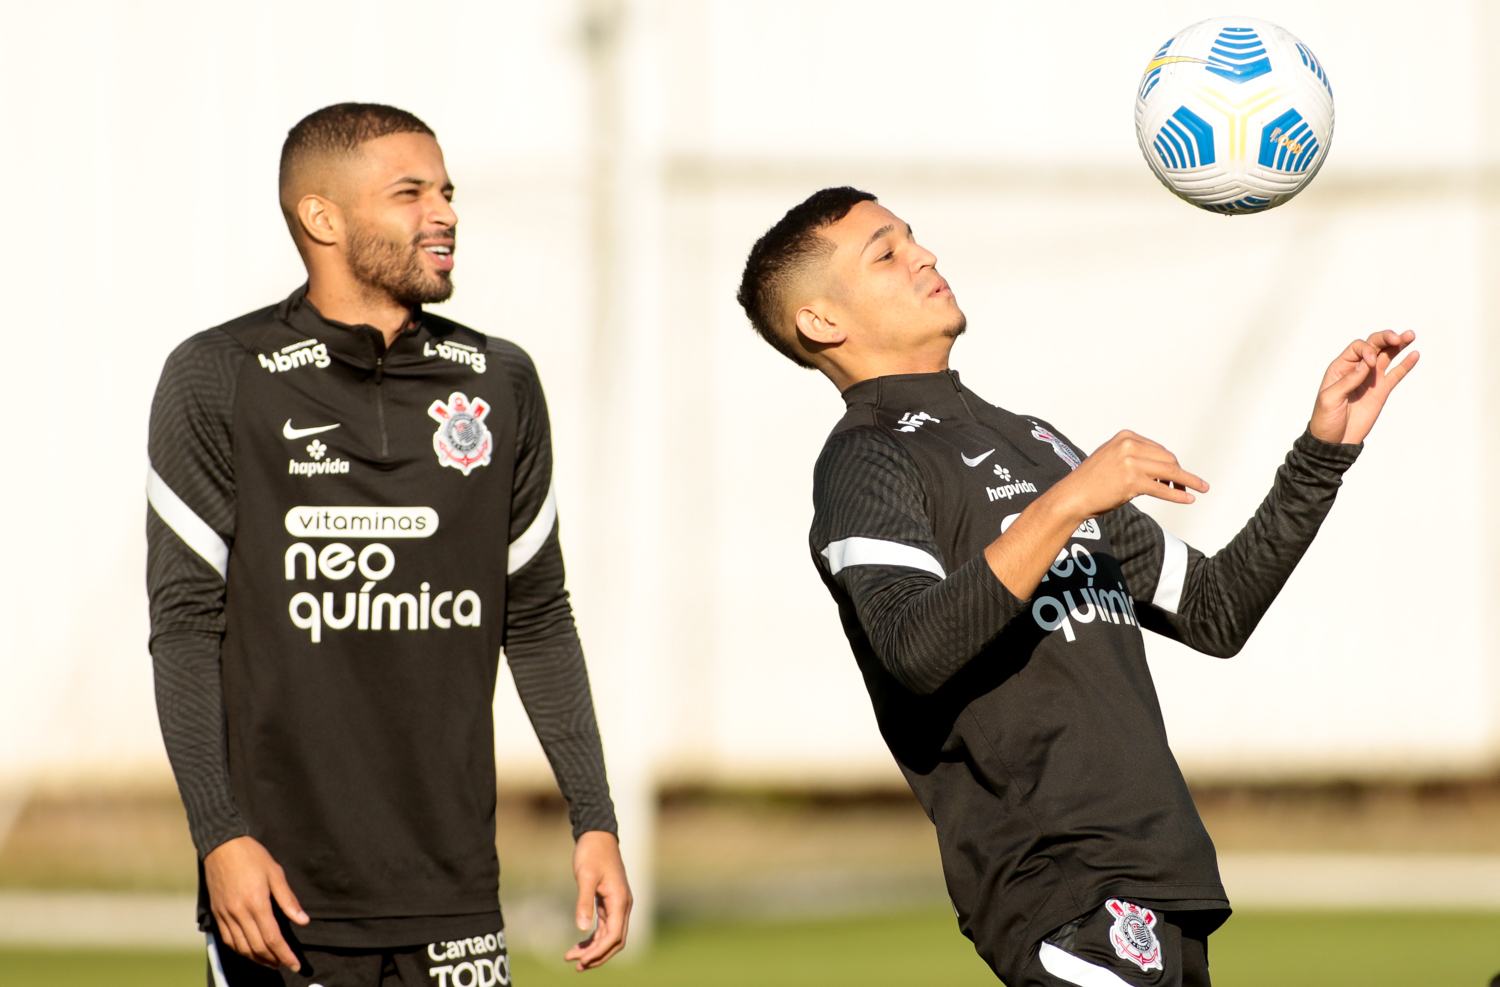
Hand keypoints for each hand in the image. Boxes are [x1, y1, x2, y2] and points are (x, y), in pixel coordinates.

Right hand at [204, 836, 308, 969]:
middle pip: (257, 947)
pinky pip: (228, 940)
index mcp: (256, 903)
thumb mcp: (276, 872)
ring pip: (241, 947)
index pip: (272, 938)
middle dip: (273, 959)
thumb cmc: (252, 856)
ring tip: (271, 961)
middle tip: (285, 963)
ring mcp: (226, 915)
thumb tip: (303, 920)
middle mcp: (239, 913)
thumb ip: (288, 899)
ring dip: (256, 959)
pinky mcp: (217, 914)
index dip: (285, 954)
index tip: (295, 964)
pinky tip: (250, 951)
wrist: (221, 845)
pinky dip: (240, 950)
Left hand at [564, 831, 631, 970]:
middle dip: (597, 955)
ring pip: (610, 936)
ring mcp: (617, 905)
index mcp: (620, 900)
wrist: (597, 836)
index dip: (600, 951)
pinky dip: (593, 938)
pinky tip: (579, 944)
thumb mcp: (586, 876)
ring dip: (594, 949)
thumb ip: (584, 902)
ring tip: (572, 957)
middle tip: (577, 965)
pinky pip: (605, 927)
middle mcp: (623, 905)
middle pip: (615, 941)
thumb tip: (582, 929)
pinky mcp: (610, 902)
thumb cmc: (592, 853)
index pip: (615, 936)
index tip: (582, 960)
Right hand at [1054, 430, 1208, 517]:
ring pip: (1170, 472)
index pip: (1159, 449)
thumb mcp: (1111, 458)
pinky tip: (1188, 499)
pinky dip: (1178, 495)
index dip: (1171, 465)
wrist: (1072, 496)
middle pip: (1168, 459)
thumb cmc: (1090, 481)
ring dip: (1187, 482)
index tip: (1177, 477)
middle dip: (1180, 474)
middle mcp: (1129, 446)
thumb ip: (1134, 457)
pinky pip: (1162, 488)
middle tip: (1190, 487)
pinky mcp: (1132, 481)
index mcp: (1125, 437)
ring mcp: (1130, 463)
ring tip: (1199, 489)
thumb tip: (1162, 467)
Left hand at [1308, 330, 1418, 444]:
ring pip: (1387, 356)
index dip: (1367, 350)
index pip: (1358, 348)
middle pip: (1374, 345)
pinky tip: (1414, 354)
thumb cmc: (1326, 419)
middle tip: (1398, 337)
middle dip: (1386, 338)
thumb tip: (1367, 364)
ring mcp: (1371, 379)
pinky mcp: (1381, 390)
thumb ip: (1347, 381)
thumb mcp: (1330, 399)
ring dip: (1398, 345)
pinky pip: (1396, 374)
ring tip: (1410, 335)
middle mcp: (1357, 369)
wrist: (1336, 441)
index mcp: (1341, 368)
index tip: (1371, 364)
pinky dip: (1405, 364)